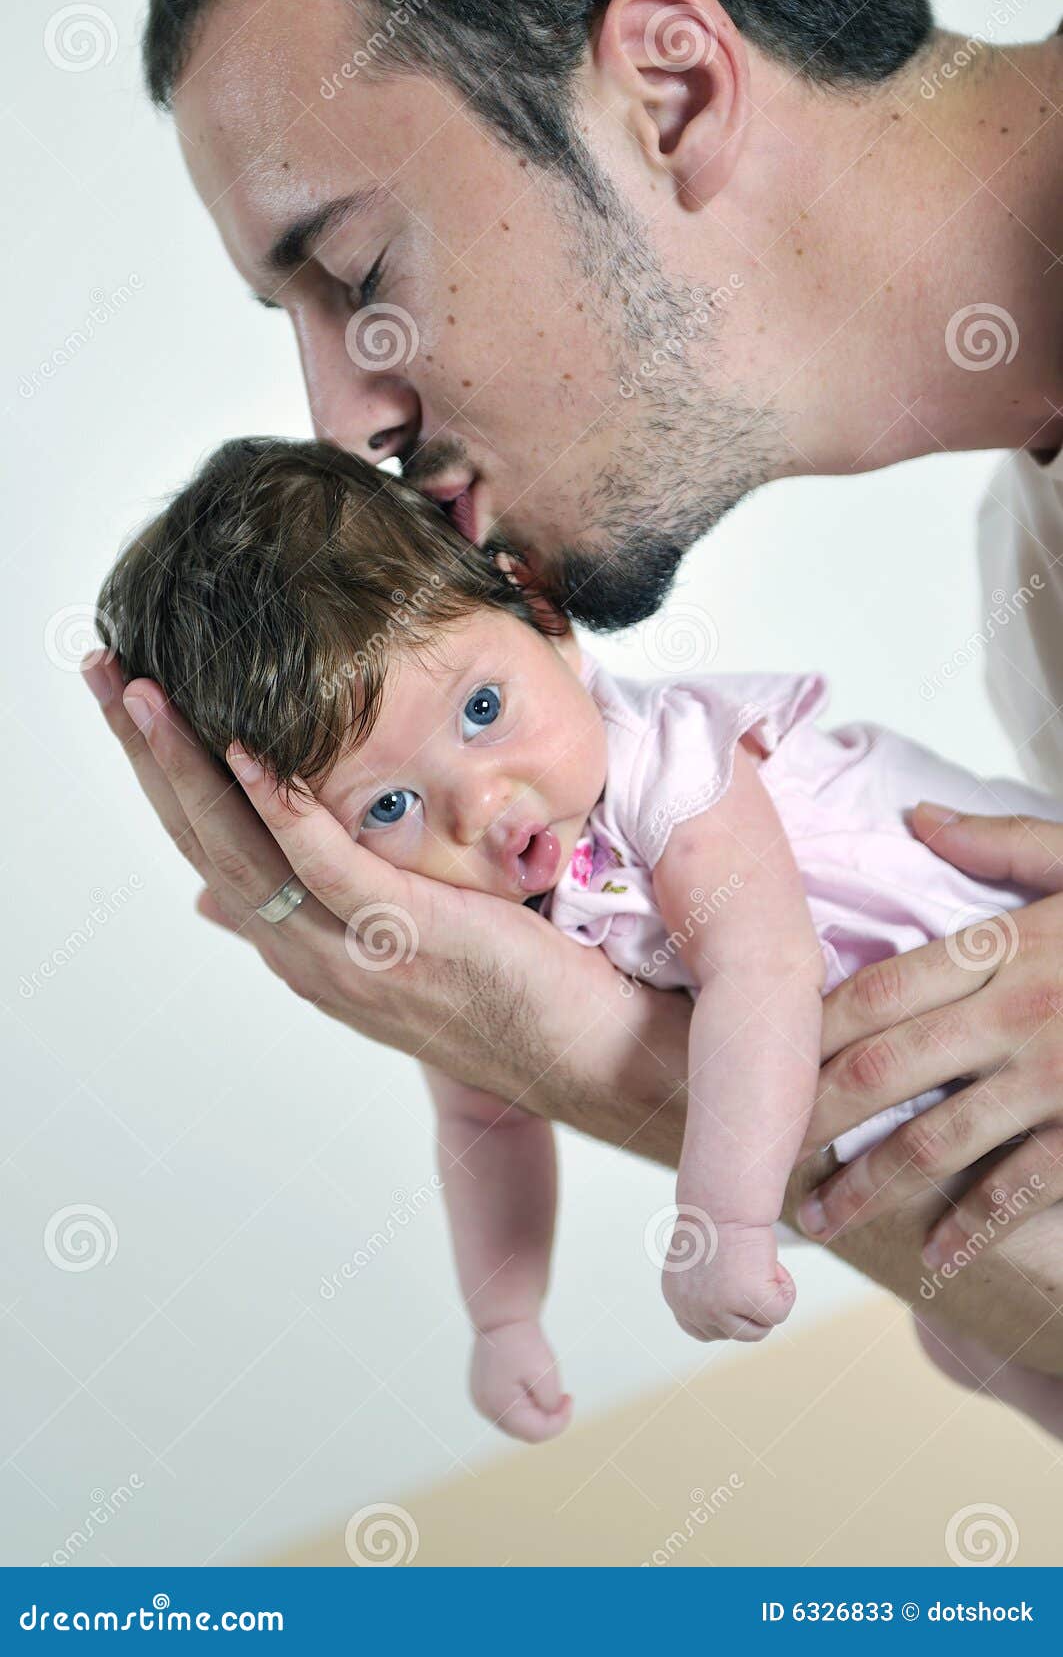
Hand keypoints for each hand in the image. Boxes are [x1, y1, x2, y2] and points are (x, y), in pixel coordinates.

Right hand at [81, 652, 688, 1136]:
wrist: (592, 1055)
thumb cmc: (514, 989)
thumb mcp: (401, 943)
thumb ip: (323, 909)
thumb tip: (228, 895)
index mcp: (307, 951)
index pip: (207, 853)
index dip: (158, 778)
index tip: (125, 705)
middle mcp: (312, 958)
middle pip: (201, 844)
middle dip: (146, 757)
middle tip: (103, 672)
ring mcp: (354, 953)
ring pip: (241, 853)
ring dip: (186, 767)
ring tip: (145, 692)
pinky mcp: (406, 937)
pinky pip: (325, 864)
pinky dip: (279, 805)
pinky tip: (246, 746)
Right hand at [469, 1321, 571, 1442]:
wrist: (502, 1314)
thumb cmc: (524, 1342)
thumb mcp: (546, 1374)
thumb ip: (549, 1405)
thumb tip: (548, 1418)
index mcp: (499, 1406)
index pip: (537, 1434)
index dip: (559, 1422)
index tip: (569, 1397)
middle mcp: (485, 1408)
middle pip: (525, 1431)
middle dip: (546, 1416)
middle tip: (560, 1393)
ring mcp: (480, 1400)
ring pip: (516, 1421)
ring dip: (534, 1410)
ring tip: (541, 1381)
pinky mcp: (480, 1392)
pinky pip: (507, 1409)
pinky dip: (522, 1402)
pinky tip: (528, 1380)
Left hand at [662, 1219, 795, 1342]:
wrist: (725, 1200)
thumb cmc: (716, 1220)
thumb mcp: (699, 1262)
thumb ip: (706, 1290)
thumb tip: (728, 1308)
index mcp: (677, 1300)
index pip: (705, 1331)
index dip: (729, 1310)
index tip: (734, 1281)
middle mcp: (692, 1310)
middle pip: (736, 1333)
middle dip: (751, 1304)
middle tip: (749, 1265)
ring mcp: (717, 1309)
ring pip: (759, 1330)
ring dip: (769, 1299)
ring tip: (759, 1264)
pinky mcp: (746, 1300)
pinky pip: (779, 1313)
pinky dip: (785, 1289)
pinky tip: (772, 1263)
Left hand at [796, 803, 1062, 1269]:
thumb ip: (1000, 845)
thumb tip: (918, 817)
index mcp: (1004, 944)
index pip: (875, 991)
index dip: (807, 1034)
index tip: (762, 1066)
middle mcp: (1016, 1011)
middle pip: (882, 1068)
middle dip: (812, 1115)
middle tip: (760, 1154)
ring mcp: (1056, 1077)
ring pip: (936, 1140)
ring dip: (868, 1184)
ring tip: (820, 1215)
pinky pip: (1022, 1186)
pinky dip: (974, 1225)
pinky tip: (933, 1253)